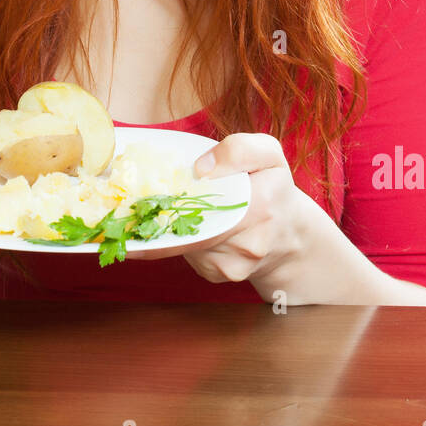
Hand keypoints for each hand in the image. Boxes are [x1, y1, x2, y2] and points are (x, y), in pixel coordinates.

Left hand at [127, 132, 320, 290]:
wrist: (291, 234)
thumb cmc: (274, 186)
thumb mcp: (268, 153)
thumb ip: (239, 149)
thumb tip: (200, 169)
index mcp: (261, 206)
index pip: (207, 205)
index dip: (171, 202)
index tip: (139, 201)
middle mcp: (248, 244)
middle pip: (187, 228)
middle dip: (160, 216)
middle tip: (134, 204)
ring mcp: (234, 265)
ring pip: (184, 243)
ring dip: (168, 226)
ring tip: (157, 209)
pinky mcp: (220, 275)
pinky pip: (189, 255)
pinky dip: (180, 239)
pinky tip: (183, 225)